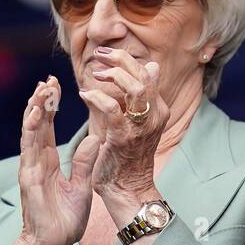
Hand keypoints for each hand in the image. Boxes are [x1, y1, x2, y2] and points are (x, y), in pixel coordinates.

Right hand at [17, 75, 102, 244]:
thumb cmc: (65, 219)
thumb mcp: (82, 185)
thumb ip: (84, 162)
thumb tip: (93, 139)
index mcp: (48, 161)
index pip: (48, 127)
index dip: (50, 106)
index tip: (55, 85)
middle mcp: (37, 161)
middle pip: (38, 124)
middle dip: (42, 101)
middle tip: (48, 79)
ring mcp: (31, 169)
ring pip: (31, 132)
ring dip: (35, 109)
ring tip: (41, 89)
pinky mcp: (29, 179)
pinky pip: (30, 150)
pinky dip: (31, 131)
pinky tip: (36, 114)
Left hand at [77, 47, 166, 211]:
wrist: (127, 190)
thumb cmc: (126, 157)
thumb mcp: (135, 122)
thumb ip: (138, 97)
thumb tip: (149, 67)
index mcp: (158, 110)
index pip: (149, 73)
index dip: (128, 60)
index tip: (108, 56)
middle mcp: (155, 116)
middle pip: (145, 75)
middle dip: (121, 59)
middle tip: (101, 55)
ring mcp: (142, 127)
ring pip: (136, 88)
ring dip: (114, 75)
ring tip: (96, 73)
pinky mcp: (124, 138)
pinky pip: (112, 109)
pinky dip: (97, 97)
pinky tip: (85, 95)